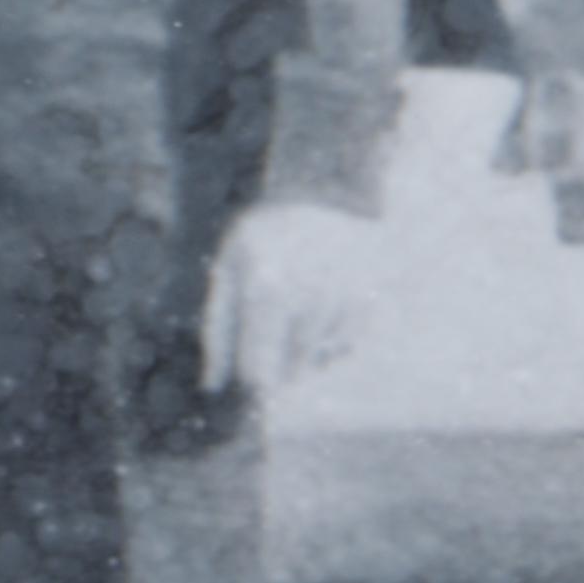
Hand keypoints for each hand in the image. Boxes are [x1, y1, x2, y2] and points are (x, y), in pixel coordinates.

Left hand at [197, 200, 379, 399]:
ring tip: (300, 303)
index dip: (250, 374)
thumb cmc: (266, 238)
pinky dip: (332, 339)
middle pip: (290, 376)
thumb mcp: (229, 267)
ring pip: (319, 364)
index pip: (257, 374)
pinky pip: (345, 350)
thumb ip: (217, 328)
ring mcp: (345, 304)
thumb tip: (211, 387)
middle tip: (275, 318)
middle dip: (278, 361)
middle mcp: (311, 300)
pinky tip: (325, 302)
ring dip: (305, 349)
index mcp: (267, 289)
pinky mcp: (371, 307)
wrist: (330, 195)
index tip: (250, 363)